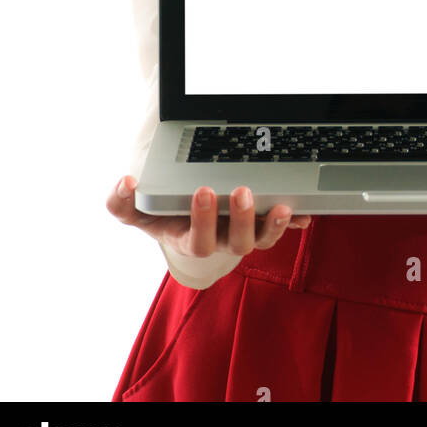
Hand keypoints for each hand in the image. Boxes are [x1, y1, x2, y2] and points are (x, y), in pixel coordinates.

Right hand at [106, 176, 310, 259]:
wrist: (183, 222)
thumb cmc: (162, 215)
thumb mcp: (139, 212)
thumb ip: (122, 204)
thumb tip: (125, 183)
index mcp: (192, 241)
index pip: (198, 240)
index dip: (202, 220)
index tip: (202, 190)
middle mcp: (222, 241)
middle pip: (236, 243)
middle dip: (239, 219)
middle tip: (241, 190)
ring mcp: (244, 234)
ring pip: (262, 239)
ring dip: (272, 225)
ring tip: (281, 207)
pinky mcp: (261, 224)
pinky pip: (280, 228)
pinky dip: (293, 222)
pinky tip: (305, 214)